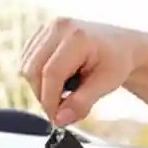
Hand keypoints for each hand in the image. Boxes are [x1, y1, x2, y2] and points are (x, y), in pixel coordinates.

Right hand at [21, 17, 137, 126]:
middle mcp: (58, 27)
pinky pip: (28, 61)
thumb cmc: (117, 61)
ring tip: (64, 93)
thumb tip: (59, 120)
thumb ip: (82, 103)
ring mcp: (47, 27)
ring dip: (40, 87)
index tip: (56, 119)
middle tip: (61, 109)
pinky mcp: (41, 33)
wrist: (121, 45)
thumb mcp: (106, 85)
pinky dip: (39, 77)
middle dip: (43, 95)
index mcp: (77, 37)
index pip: (51, 73)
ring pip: (27, 66)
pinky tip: (59, 81)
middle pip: (33, 70)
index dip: (50, 101)